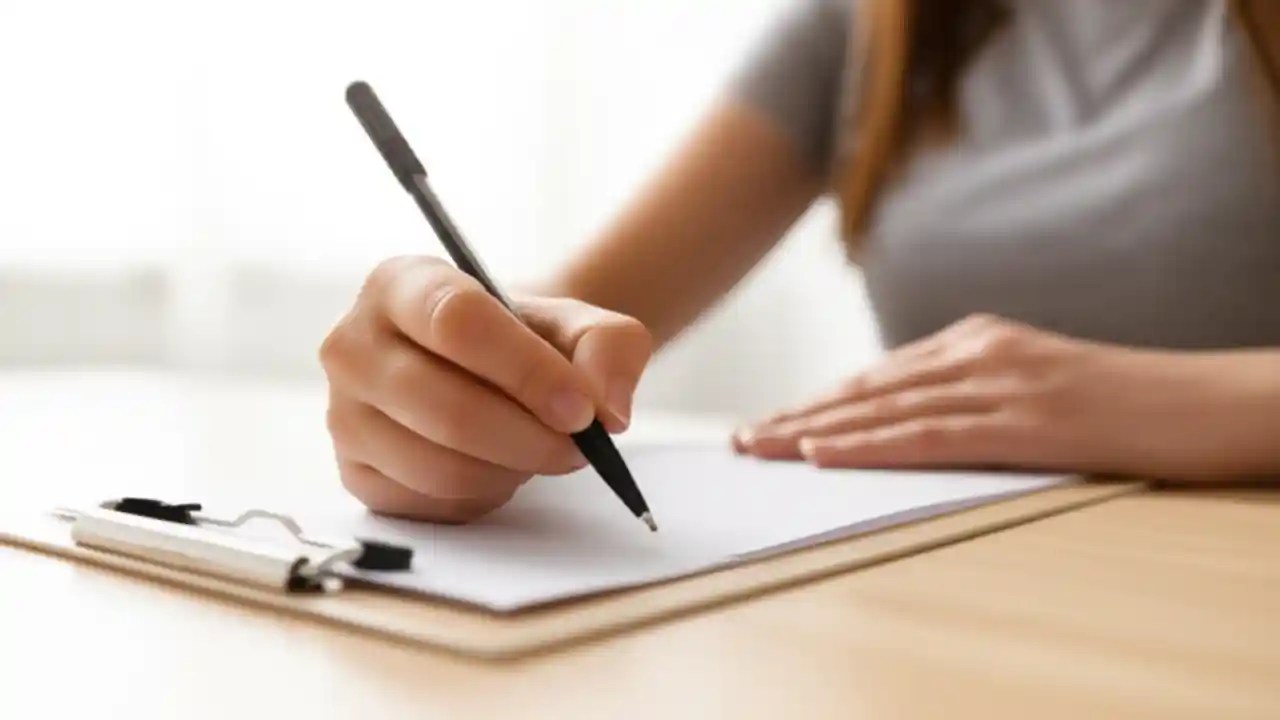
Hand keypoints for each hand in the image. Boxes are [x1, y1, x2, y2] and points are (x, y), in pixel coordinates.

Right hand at [320, 256, 652, 522]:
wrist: (493, 374)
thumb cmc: (530, 342)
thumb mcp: (583, 325)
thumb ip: (610, 349)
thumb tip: (607, 411)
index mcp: (401, 283)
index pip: (458, 323)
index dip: (527, 372)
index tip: (581, 409)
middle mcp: (352, 344)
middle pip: (446, 407)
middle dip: (529, 438)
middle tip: (579, 447)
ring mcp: (343, 413)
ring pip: (439, 465)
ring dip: (511, 470)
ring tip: (537, 449)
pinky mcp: (354, 472)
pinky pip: (429, 503)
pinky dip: (482, 496)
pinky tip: (497, 467)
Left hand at [733, 314, 1263, 479]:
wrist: (1207, 402)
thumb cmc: (1123, 401)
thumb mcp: (1035, 385)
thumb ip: (973, 394)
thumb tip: (909, 421)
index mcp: (978, 341)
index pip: (878, 378)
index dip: (818, 404)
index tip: (771, 425)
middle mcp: (978, 353)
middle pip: (866, 390)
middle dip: (797, 416)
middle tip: (741, 441)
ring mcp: (1000, 383)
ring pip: (884, 410)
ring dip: (813, 432)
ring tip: (759, 449)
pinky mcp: (1024, 421)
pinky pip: (930, 435)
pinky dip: (869, 445)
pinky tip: (823, 454)